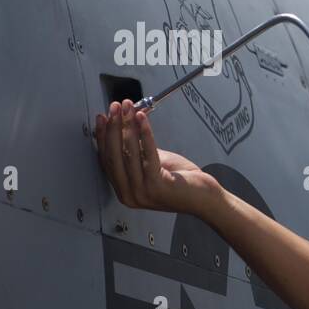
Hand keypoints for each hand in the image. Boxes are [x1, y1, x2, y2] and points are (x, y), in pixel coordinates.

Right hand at [93, 100, 220, 215]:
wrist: (206, 200)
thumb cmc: (183, 184)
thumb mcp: (154, 165)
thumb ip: (137, 153)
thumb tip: (124, 127)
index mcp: (124, 192)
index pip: (107, 160)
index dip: (103, 137)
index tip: (102, 118)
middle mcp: (129, 195)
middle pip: (115, 155)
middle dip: (113, 127)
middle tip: (115, 108)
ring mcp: (142, 192)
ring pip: (129, 153)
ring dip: (128, 126)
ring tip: (128, 108)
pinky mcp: (157, 186)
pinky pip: (148, 153)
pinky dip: (145, 133)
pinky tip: (142, 119)